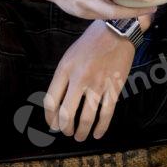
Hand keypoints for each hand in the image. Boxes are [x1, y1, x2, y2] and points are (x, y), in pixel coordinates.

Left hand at [43, 23, 146, 141]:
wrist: (116, 30)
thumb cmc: (90, 43)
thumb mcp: (69, 56)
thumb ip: (62, 78)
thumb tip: (57, 103)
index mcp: (65, 70)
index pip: (51, 101)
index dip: (50, 118)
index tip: (53, 125)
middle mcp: (79, 79)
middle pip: (66, 114)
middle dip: (65, 128)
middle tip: (67, 132)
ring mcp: (98, 84)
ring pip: (87, 117)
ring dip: (82, 132)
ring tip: (80, 136)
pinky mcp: (114, 88)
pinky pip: (106, 113)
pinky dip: (101, 127)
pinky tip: (97, 134)